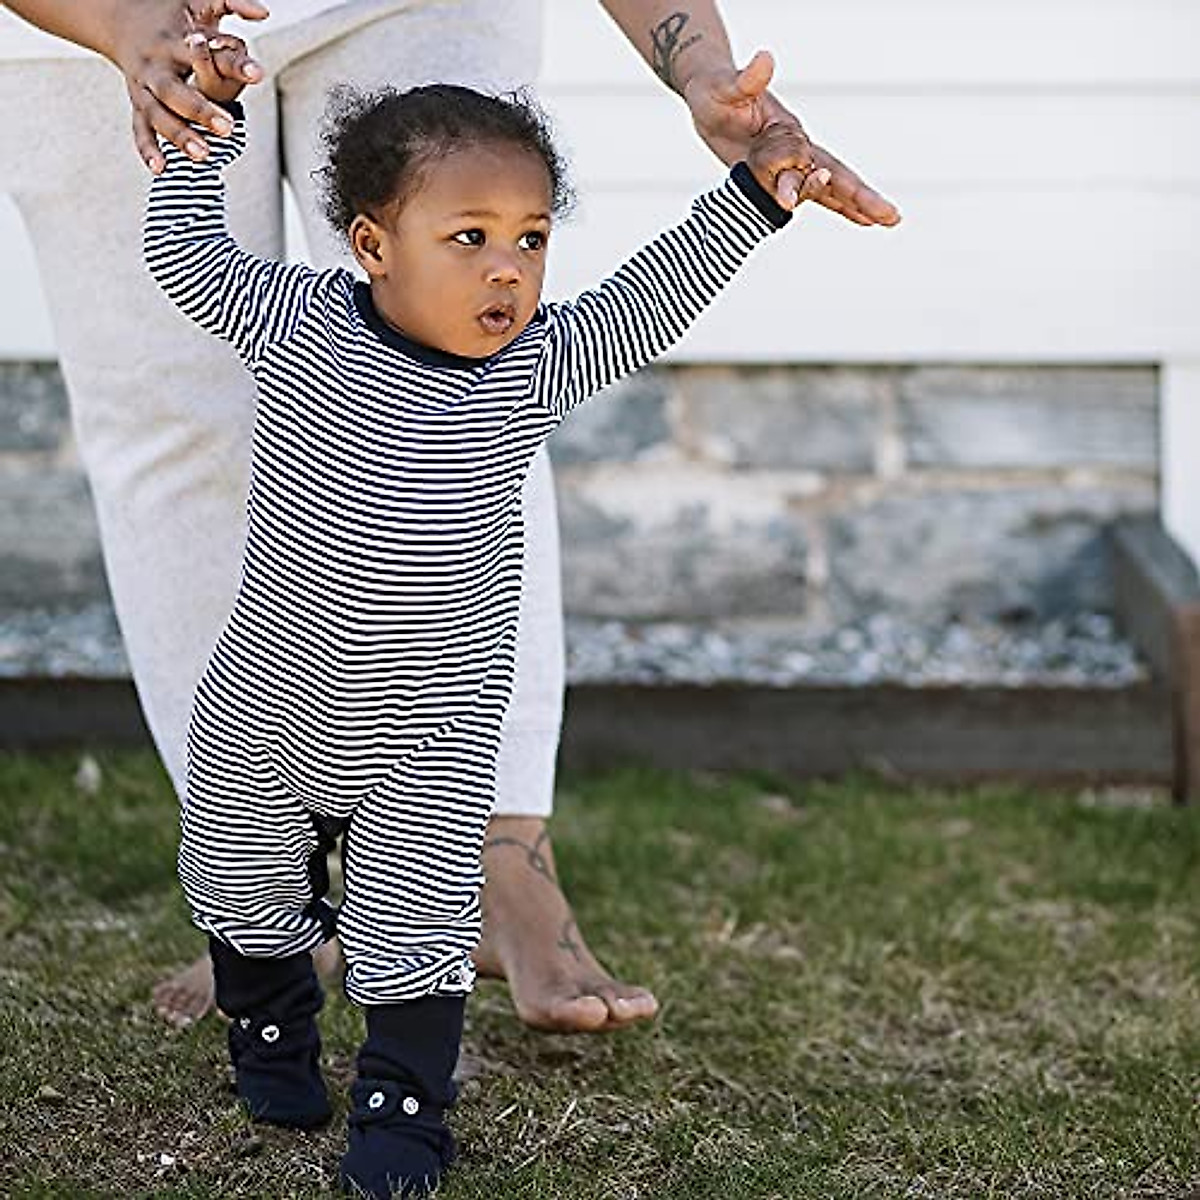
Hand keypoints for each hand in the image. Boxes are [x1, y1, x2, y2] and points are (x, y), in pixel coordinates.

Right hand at [109, 0, 268, 172]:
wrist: (119, 20)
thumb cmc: (170, 15)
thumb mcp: (197, 2)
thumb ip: (230, 3)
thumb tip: (264, 13)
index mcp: (172, 40)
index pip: (204, 53)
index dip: (231, 62)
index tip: (258, 74)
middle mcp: (155, 66)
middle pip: (175, 91)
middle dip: (201, 109)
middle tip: (228, 127)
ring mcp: (143, 88)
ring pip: (157, 114)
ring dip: (179, 134)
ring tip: (203, 153)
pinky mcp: (137, 105)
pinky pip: (139, 129)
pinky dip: (148, 149)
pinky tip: (162, 169)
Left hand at [683, 50, 900, 226]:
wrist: (709, 97)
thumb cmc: (716, 89)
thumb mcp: (727, 86)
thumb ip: (747, 80)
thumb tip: (765, 60)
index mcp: (787, 131)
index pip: (811, 159)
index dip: (823, 181)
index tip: (803, 198)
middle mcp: (796, 148)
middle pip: (835, 176)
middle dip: (862, 198)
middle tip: (892, 216)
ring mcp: (790, 164)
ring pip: (829, 190)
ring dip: (856, 206)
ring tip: (883, 222)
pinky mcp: (778, 176)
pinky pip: (812, 195)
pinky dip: (837, 207)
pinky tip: (859, 219)